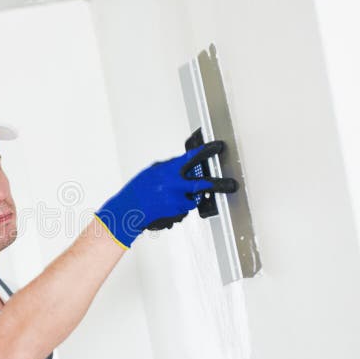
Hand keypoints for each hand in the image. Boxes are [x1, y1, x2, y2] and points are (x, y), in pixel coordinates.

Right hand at [94, 141, 237, 247]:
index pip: (190, 158)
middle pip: (201, 183)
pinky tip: (167, 206)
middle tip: (231, 185)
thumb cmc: (137, 190)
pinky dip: (180, 208)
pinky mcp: (174, 211)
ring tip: (174, 198)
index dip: (206, 152)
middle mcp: (172, 184)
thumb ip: (169, 169)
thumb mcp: (152, 173)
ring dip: (188, 199)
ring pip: (192, 199)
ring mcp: (174, 199)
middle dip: (217, 184)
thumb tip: (183, 166)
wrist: (128, 209)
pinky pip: (184, 209)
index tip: (217, 147)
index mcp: (167, 170)